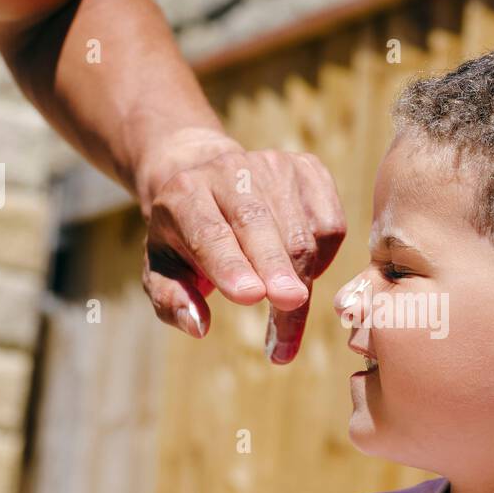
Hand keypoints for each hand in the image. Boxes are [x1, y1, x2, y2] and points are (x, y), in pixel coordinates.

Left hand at [138, 127, 345, 363]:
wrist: (209, 180)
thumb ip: (172, 301)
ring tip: (287, 308)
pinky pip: (330, 225)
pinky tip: (300, 269)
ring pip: (301, 229)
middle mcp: (229, 171)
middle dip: (277, 267)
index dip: (230, 265)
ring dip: (303, 277)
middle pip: (258, 225)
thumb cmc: (185, 238)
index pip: (209, 232)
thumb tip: (199, 327)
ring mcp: (274, 165)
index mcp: (184, 195)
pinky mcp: (309, 169)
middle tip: (292, 304)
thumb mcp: (163, 270)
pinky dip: (324, 258)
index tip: (250, 296)